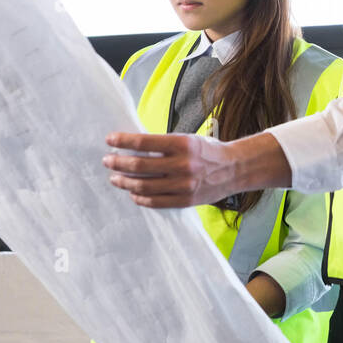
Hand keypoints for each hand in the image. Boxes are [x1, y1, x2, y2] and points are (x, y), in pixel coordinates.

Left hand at [103, 132, 236, 207]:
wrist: (234, 169)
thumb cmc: (207, 151)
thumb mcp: (187, 139)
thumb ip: (163, 145)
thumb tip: (132, 147)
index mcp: (182, 144)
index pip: (144, 142)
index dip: (123, 141)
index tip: (109, 140)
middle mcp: (182, 165)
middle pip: (139, 166)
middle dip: (118, 163)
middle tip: (107, 161)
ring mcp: (184, 185)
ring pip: (143, 186)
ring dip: (124, 182)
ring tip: (115, 177)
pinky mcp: (185, 200)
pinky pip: (155, 202)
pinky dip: (140, 198)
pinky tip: (132, 193)